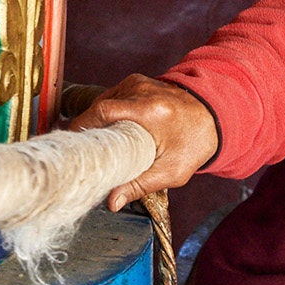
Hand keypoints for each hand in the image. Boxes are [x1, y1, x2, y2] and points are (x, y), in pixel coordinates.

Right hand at [67, 74, 219, 210]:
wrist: (213, 116)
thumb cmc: (193, 144)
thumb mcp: (171, 172)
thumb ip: (139, 185)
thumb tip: (111, 202)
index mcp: (151, 111)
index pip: (103, 112)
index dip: (81, 128)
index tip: (71, 147)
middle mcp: (142, 91)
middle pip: (98, 107)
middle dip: (85, 130)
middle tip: (79, 152)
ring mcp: (138, 83)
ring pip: (102, 102)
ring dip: (95, 122)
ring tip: (94, 145)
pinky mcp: (136, 81)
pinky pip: (111, 97)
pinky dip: (105, 114)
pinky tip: (108, 131)